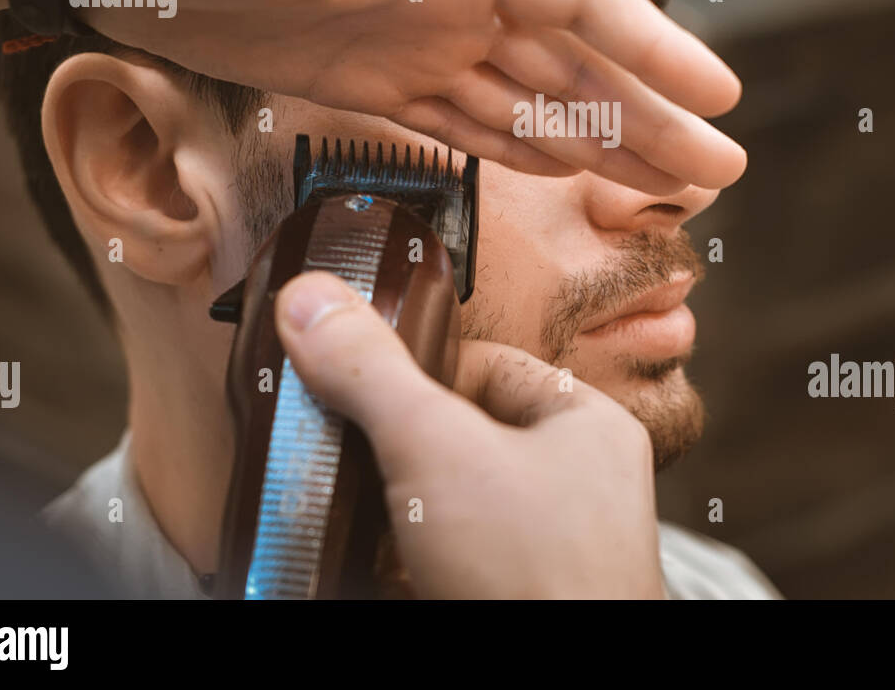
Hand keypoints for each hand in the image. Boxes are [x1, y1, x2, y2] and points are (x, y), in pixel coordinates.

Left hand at [73, 0, 743, 193]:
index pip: (585, 9)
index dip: (657, 52)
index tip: (724, 95)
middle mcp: (456, 5)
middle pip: (577, 73)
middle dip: (652, 121)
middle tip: (720, 171)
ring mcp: (420, 49)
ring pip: (532, 111)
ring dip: (601, 149)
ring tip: (666, 187)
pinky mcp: (377, 87)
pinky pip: (468, 131)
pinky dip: (520, 157)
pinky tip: (564, 177)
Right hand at [275, 271, 665, 599]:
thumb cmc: (531, 573)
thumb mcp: (436, 449)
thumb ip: (371, 372)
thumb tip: (309, 297)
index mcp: (585, 428)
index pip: (486, 365)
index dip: (414, 369)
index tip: (351, 378)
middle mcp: (577, 487)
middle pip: (460, 438)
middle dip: (392, 446)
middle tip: (334, 449)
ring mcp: (549, 553)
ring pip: (448, 507)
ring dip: (390, 509)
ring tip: (339, 506)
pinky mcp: (513, 599)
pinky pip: (449, 564)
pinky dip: (403, 563)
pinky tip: (366, 566)